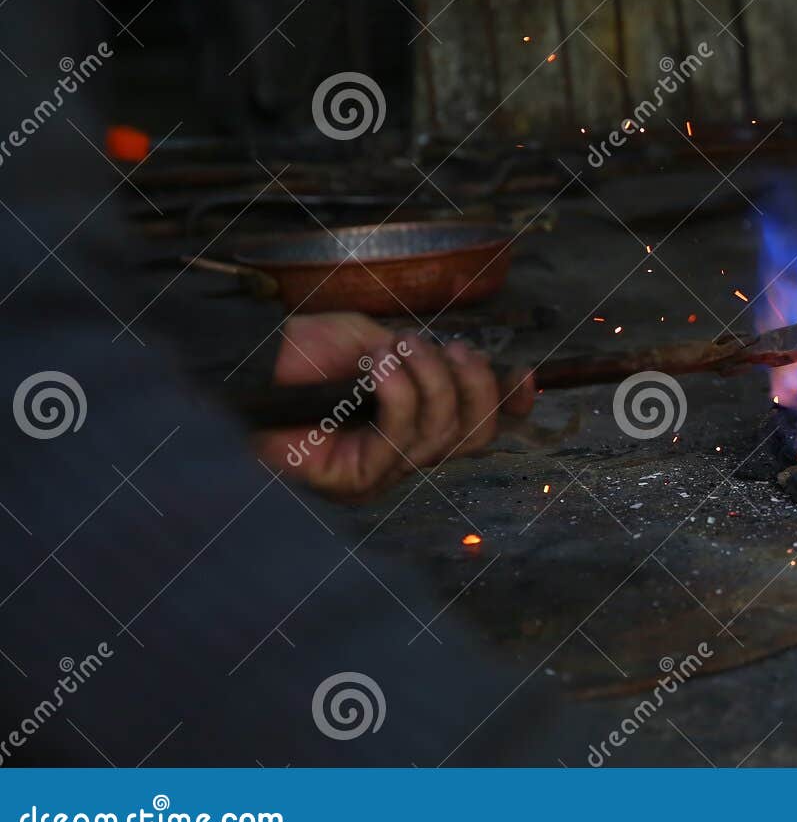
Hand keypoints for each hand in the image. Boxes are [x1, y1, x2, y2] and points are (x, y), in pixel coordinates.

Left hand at [253, 313, 535, 501]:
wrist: (244, 363)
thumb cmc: (303, 355)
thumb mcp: (379, 340)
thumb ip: (427, 355)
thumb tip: (480, 366)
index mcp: (413, 427)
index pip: (479, 430)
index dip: (509, 403)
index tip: (527, 373)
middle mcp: (402, 458)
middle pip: (475, 436)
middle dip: (473, 383)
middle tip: (442, 346)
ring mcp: (379, 474)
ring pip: (442, 432)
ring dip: (426, 376)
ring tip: (390, 348)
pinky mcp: (354, 480)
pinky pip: (401, 435)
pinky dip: (397, 388)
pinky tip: (375, 363)